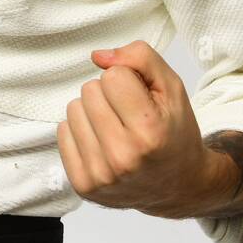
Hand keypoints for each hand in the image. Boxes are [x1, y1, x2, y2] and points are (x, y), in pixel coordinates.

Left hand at [55, 40, 225, 218]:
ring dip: (92, 112)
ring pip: (73, 109)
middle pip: (89, 90)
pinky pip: (62, 132)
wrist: (181, 186)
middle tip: (129, 116)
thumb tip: (97, 57)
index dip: (128, 80)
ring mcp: (101, 175)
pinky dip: (81, 131)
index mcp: (150, 132)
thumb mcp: (171, 87)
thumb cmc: (174, 131)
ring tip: (116, 129)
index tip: (142, 99)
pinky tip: (103, 144)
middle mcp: (123, 157)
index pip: (112, 76)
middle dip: (108, 95)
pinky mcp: (84, 185)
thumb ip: (140, 57)